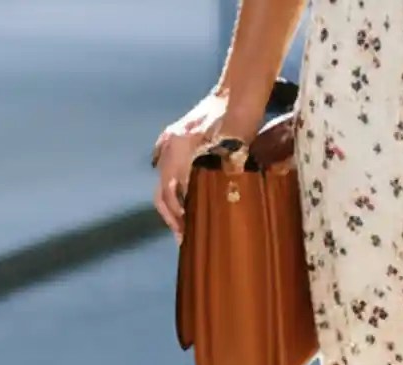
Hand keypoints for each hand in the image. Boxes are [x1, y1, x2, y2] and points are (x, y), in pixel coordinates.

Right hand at [151, 92, 264, 242]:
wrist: (239, 89)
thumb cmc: (240, 115)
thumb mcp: (236, 145)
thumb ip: (225, 169)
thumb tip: (222, 198)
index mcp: (179, 147)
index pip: (170, 191)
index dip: (177, 215)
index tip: (187, 234)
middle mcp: (170, 144)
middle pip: (162, 189)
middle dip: (172, 215)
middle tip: (184, 237)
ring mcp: (171, 140)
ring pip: (165, 180)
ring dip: (174, 203)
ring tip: (185, 223)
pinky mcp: (179, 138)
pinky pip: (170, 168)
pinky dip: (176, 187)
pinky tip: (186, 198)